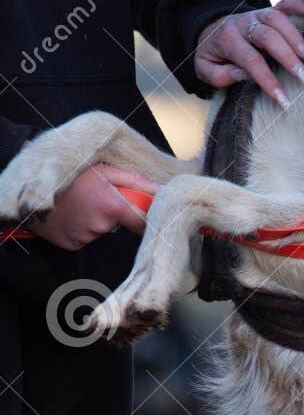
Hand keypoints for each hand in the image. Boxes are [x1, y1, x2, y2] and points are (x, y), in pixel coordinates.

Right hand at [30, 164, 154, 250]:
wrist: (32, 190)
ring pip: (105, 229)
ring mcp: (86, 237)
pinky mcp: (73, 244)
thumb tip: (160, 190)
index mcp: (114, 205)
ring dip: (100, 218)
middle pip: (123, 224)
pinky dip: (84, 226)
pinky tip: (74, 214)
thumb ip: (133, 181)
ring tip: (83, 203)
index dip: (148, 217)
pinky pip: (88, 236)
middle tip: (102, 198)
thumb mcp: (103, 170)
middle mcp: (102, 226)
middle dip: (120, 213)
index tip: (148, 211)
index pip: (144, 222)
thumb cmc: (71, 177)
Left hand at [194, 0, 303, 107]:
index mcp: (227, 40)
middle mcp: (243, 23)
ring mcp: (256, 14)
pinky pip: (282, 4)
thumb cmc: (212, 55)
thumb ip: (221, 75)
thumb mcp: (206, 69)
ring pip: (277, 19)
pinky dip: (297, 5)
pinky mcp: (266, 10)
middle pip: (268, 36)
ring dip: (296, 38)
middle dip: (288, 57)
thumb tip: (245, 75)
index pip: (251, 60)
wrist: (210, 29)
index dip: (268, 80)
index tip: (284, 100)